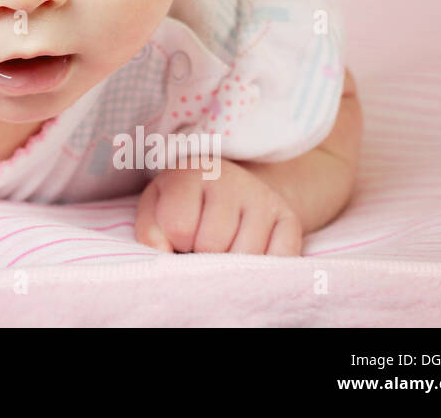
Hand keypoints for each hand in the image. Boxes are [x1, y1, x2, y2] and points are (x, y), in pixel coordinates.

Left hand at [134, 158, 303, 255]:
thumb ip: (150, 231)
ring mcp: (264, 198)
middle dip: (201, 254)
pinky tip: (247, 253)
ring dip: (229, 264)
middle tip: (201, 243)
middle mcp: (232, 179)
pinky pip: (278, 260)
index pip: (179, 225)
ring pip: (244, 257)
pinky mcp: (290, 218)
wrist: (231, 189)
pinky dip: (260, 268)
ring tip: (223, 247)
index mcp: (192, 172)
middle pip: (213, 244)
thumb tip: (163, 255)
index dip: (174, 241)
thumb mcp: (156, 208)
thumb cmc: (184, 204)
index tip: (177, 235)